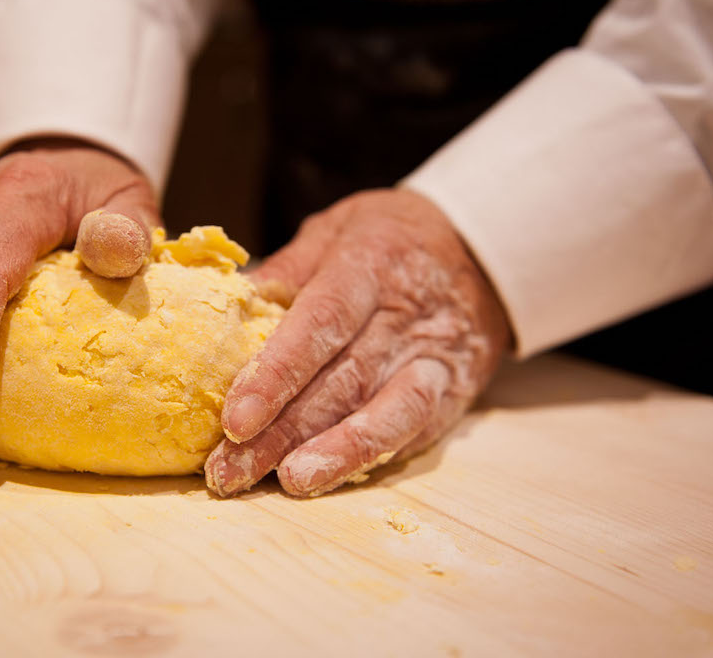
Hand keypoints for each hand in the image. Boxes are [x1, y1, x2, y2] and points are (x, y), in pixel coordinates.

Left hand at [205, 189, 510, 496]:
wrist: (482, 251)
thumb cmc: (389, 238)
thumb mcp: (337, 229)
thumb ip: (288, 268)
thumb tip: (230, 305)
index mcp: (369, 266)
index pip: (321, 325)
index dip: (276, 375)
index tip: (235, 420)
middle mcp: (405, 317)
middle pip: (342, 381)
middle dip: (284, 432)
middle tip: (231, 472)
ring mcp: (433, 359)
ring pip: (384, 414)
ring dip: (332, 455)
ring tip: (287, 483)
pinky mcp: (452, 392)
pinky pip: (412, 430)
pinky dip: (370, 456)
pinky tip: (330, 479)